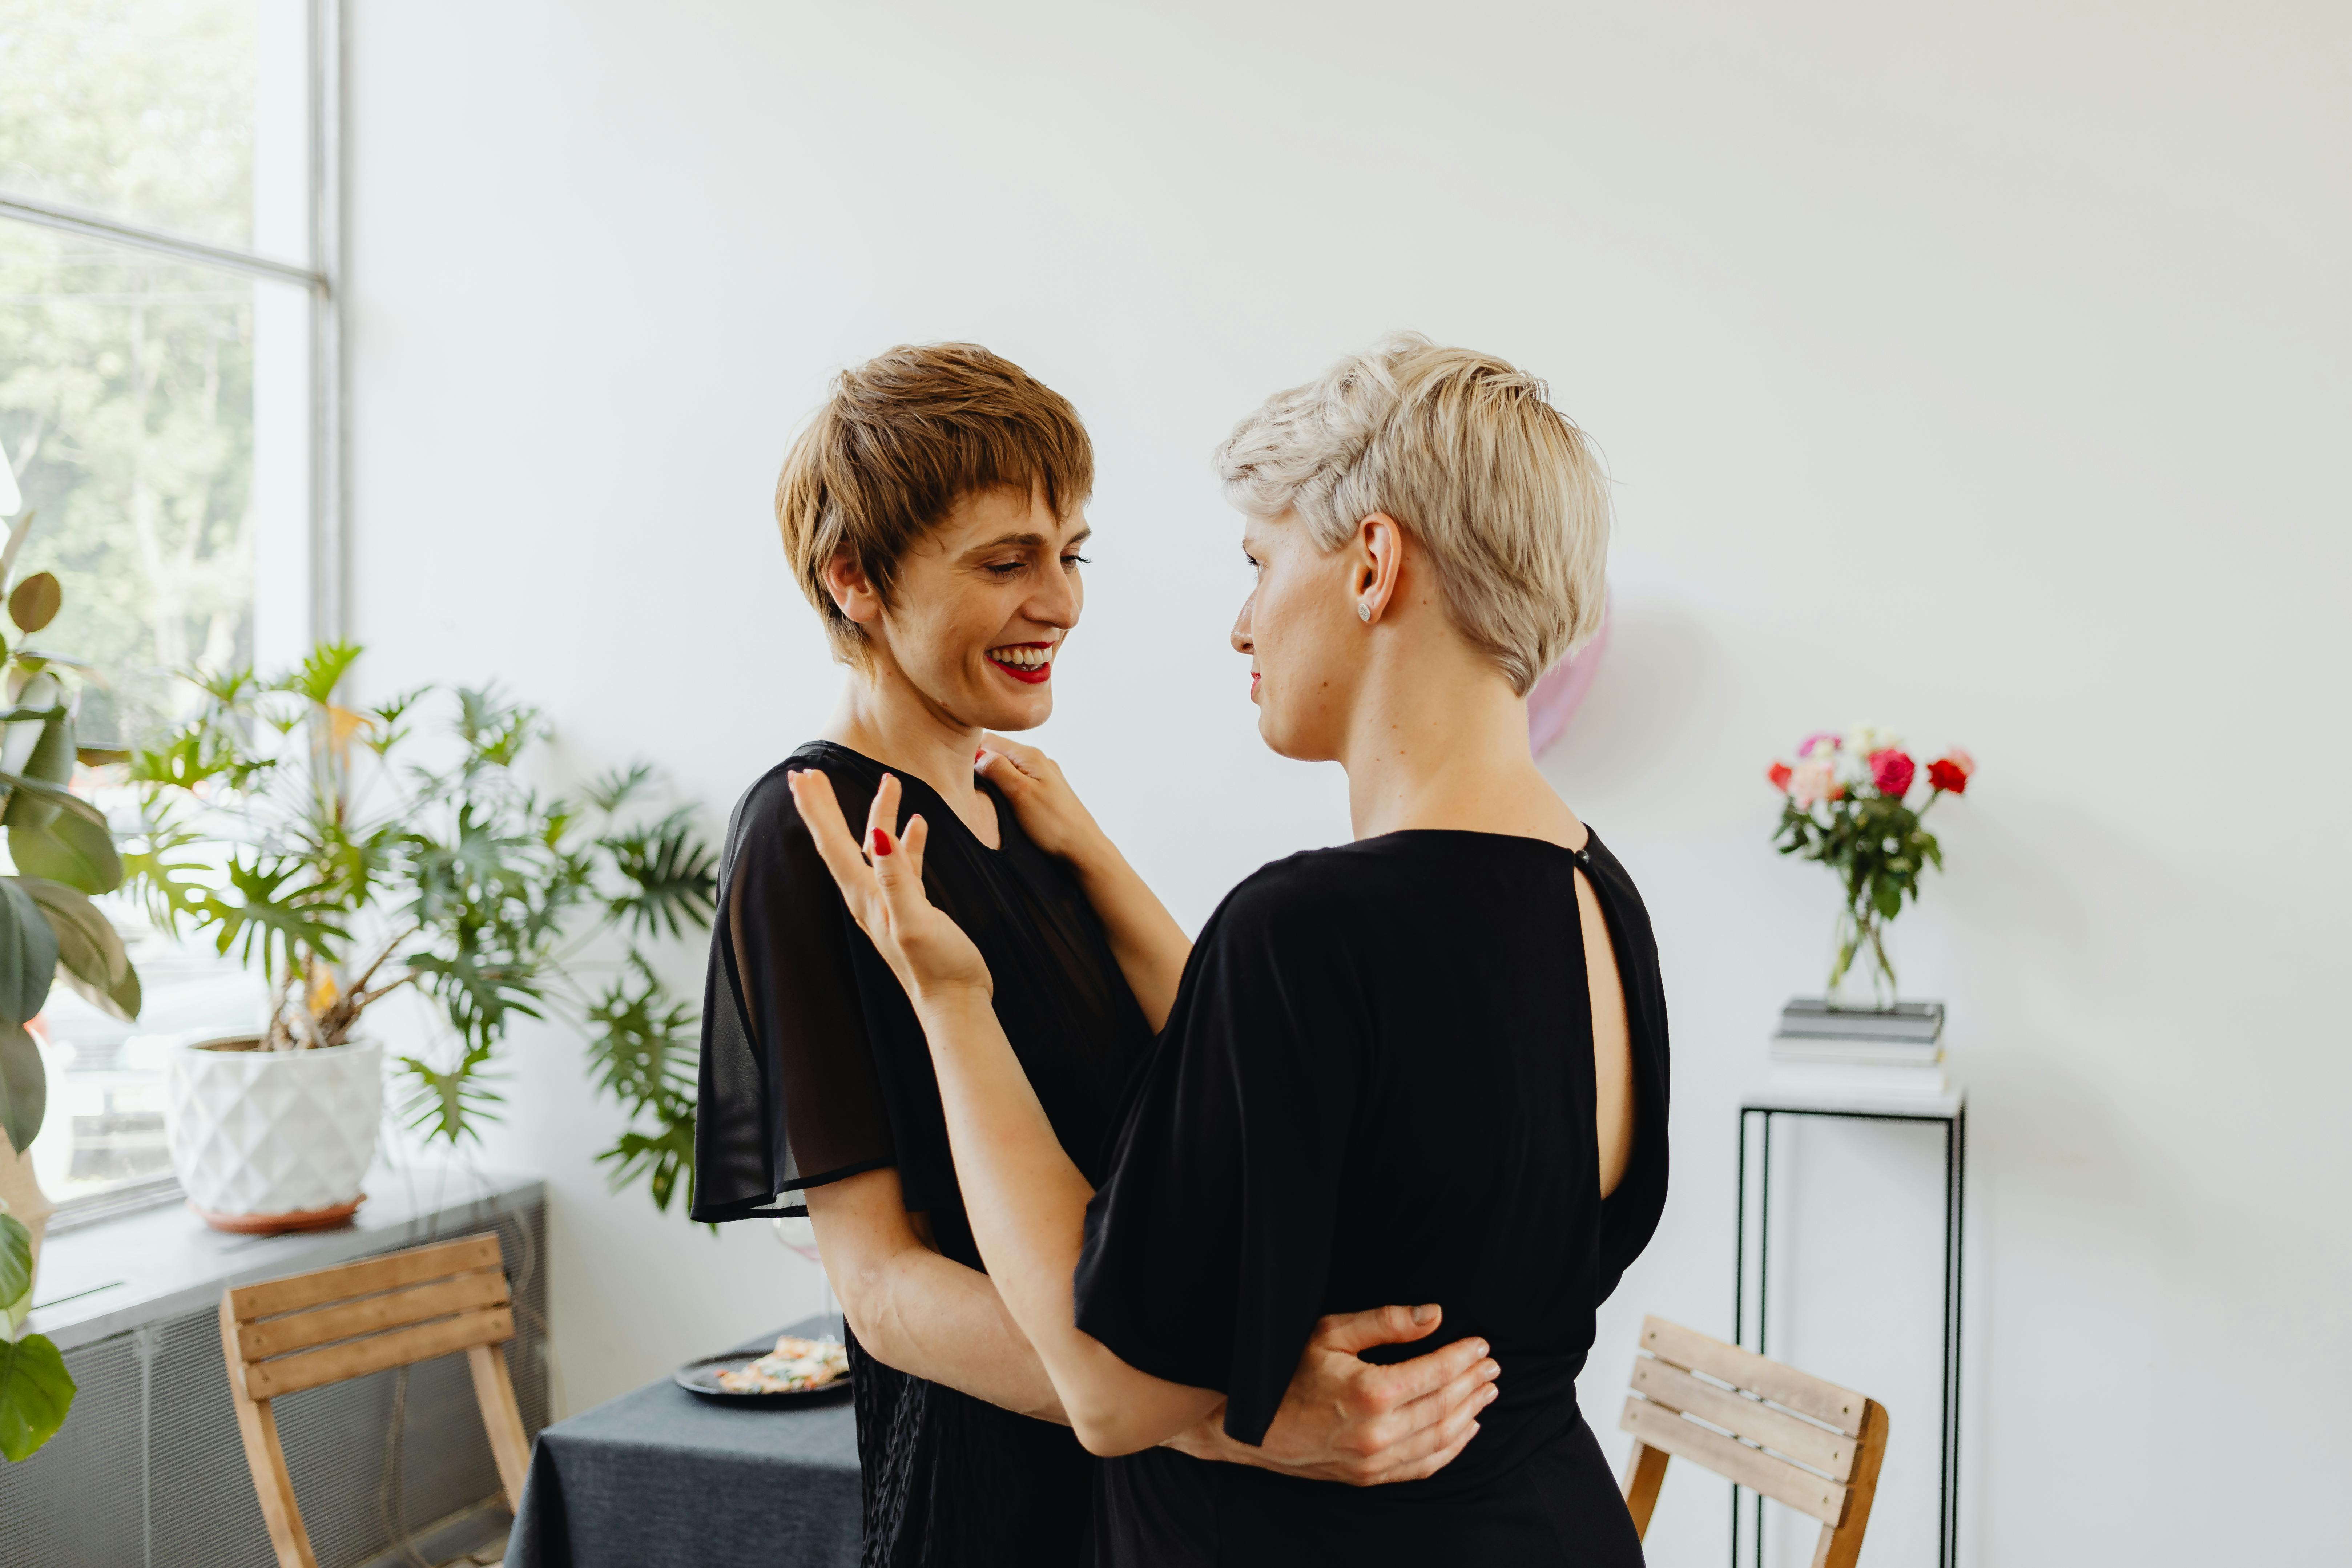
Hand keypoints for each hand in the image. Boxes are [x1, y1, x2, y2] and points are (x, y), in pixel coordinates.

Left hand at [786, 768, 992, 1003]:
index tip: (802, 777)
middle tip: (811, 773)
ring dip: (878, 813)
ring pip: (874, 845)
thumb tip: (880, 835)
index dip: (815, 809)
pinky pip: (902, 863)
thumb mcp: (914, 920)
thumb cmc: (936, 966)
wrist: (954, 1000)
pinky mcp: (911, 906)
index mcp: (864, 896)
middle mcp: (868, 896)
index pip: (831, 843)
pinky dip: (906, 839)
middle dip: (825, 805)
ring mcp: (888, 900)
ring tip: (889, 781)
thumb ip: (896, 878)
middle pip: (840, 840)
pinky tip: (918, 823)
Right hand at [975, 734, 1107, 866]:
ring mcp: (1045, 775)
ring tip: (987, 796)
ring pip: (1009, 767)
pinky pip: (1020, 780)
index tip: (962, 773)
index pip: (989, 740)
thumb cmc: (1053, 824)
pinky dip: (1008, 787)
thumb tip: (979, 754)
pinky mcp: (1048, 791)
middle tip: (973, 788)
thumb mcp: (1019, 793)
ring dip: (995, 778)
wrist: (1083, 848)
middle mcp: (1039, 760)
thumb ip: (997, 769)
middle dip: (983, 766)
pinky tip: (1005, 802)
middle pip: (999, 752)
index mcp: (1030, 755)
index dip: (972, 754)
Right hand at [1161, 1304, 1498, 1485]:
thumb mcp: (1329, 1333)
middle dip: (1473, 1383)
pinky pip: (1424, 1465)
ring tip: (1487, 1392)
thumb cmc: (1284, 1372)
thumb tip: (1435, 1315)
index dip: (1464, 1357)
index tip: (1483, 1344)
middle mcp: (1378, 1433)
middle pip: (1445, 1406)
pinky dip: (1451, 1448)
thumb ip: (1385, 1322)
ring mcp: (1375, 1461)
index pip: (1437, 1373)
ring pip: (1441, 1439)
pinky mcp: (1369, 1477)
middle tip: (1492, 1366)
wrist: (1248, 1427)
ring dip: (1470, 1414)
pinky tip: (1465, 1430)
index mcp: (1371, 1393)